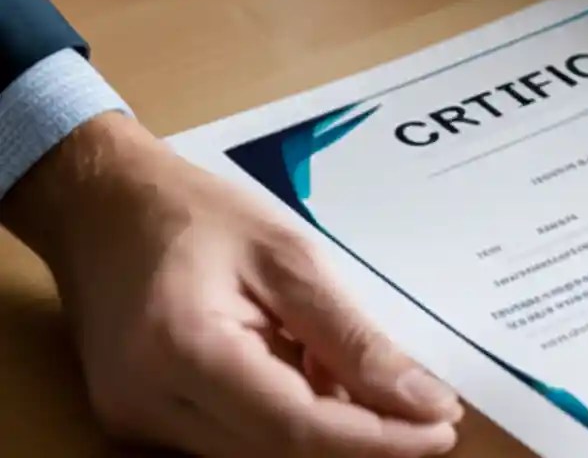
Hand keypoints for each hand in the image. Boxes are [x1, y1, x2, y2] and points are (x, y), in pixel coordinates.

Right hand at [1, 112, 463, 457]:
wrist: (99, 203)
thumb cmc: (195, 213)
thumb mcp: (289, 257)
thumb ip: (352, 338)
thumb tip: (421, 400)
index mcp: (185, 348)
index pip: (298, 429)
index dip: (377, 440)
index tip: (440, 428)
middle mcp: (150, 402)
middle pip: (278, 454)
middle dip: (360, 439)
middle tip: (426, 411)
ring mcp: (137, 419)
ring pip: (257, 455)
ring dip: (324, 429)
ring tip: (366, 380)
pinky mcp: (140, 421)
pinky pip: (231, 441)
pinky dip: (286, 420)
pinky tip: (314, 379)